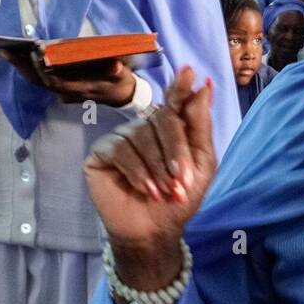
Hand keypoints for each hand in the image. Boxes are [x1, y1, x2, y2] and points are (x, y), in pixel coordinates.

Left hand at [0, 51, 136, 107]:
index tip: (31, 54)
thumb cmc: (121, 83)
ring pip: (38, 81)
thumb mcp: (122, 76)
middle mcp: (68, 92)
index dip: (40, 70)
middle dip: (21, 67)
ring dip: (22, 67)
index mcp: (81, 88)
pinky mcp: (62, 87)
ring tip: (7, 51)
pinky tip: (21, 57)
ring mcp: (63, 91)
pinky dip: (30, 69)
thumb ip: (117, 71)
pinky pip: (42, 79)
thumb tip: (115, 67)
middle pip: (39, 81)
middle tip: (4, 51)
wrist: (122, 96)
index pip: (54, 81)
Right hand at [84, 67, 215, 303]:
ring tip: (164, 191)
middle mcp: (145, 127)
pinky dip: (137, 171)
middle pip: (162, 118)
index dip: (181, 87)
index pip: (175, 101)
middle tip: (182, 180)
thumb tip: (202, 86)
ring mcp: (122, 137)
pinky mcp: (101, 153)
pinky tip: (145, 189)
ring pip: (141, 135)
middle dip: (176, 151)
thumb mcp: (201, 164)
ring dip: (158, 167)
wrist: (155, 230)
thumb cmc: (180, 198)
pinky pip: (120, 150)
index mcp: (171, 127)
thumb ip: (199, 126)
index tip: (190, 72)